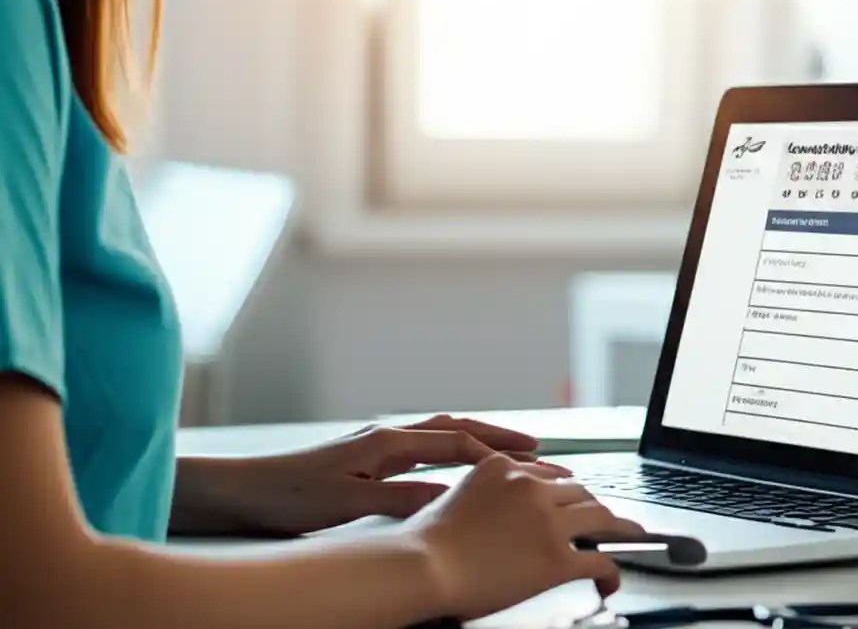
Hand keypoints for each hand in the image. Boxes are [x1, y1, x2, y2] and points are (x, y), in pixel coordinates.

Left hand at [174, 415, 567, 535]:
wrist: (241, 490)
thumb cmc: (288, 496)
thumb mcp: (349, 504)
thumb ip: (401, 499)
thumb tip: (452, 498)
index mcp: (388, 442)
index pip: (459, 444)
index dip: (500, 455)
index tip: (535, 466)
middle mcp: (387, 435)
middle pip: (457, 429)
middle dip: (499, 437)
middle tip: (539, 449)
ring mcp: (376, 444)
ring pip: (442, 435)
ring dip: (479, 441)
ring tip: (510, 453)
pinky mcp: (366, 457)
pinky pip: (424, 448)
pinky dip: (454, 451)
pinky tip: (457, 466)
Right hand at [411, 454, 643, 619]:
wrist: (421, 567)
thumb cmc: (423, 544)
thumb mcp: (452, 497)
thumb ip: (484, 496)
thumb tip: (495, 513)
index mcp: (503, 469)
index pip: (549, 474)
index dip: (566, 491)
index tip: (574, 499)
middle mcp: (529, 487)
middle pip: (579, 492)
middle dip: (592, 508)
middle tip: (601, 523)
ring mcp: (546, 521)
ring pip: (600, 517)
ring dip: (617, 530)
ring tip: (626, 540)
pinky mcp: (556, 557)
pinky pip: (599, 560)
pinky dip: (611, 572)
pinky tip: (609, 581)